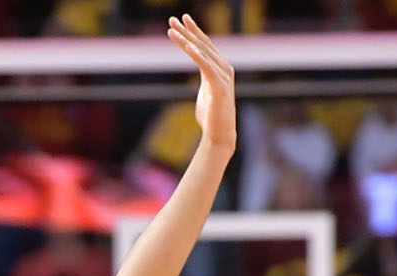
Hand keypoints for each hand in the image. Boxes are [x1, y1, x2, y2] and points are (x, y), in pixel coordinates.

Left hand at [168, 15, 234, 149]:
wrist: (220, 135)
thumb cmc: (211, 116)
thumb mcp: (206, 90)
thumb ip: (205, 76)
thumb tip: (200, 68)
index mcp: (219, 68)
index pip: (205, 45)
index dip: (192, 31)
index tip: (180, 20)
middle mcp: (224, 68)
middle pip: (203, 44)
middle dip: (187, 31)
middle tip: (172, 19)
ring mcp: (223, 76)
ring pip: (202, 53)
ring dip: (186, 41)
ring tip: (172, 31)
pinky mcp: (220, 86)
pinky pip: (206, 67)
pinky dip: (197, 55)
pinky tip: (188, 46)